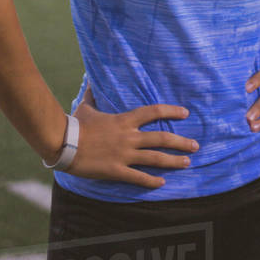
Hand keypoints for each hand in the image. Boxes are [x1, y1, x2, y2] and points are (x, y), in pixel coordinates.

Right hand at [63, 94, 197, 188]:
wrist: (64, 143)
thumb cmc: (75, 124)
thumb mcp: (87, 106)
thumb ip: (93, 93)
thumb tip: (90, 76)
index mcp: (124, 120)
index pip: (153, 112)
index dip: (171, 111)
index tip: (185, 113)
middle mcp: (129, 137)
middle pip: (161, 138)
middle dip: (180, 142)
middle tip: (195, 145)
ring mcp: (124, 154)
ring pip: (154, 158)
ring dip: (173, 161)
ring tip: (187, 163)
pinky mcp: (116, 170)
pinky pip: (138, 177)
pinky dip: (151, 181)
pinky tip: (162, 183)